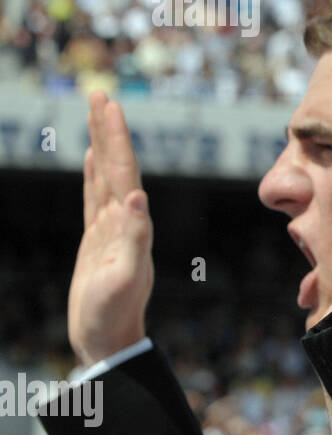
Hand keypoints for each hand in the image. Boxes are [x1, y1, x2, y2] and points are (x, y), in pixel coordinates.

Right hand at [68, 91, 154, 366]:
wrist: (107, 341)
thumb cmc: (113, 315)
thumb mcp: (124, 278)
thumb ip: (133, 239)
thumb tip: (137, 198)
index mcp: (131, 224)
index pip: (124, 171)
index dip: (116, 138)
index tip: (110, 105)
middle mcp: (125, 220)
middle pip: (116, 165)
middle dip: (109, 130)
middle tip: (100, 94)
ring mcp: (111, 227)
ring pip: (106, 175)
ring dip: (103, 145)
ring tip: (98, 114)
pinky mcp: (97, 238)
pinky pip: (94, 196)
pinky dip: (94, 174)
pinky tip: (91, 158)